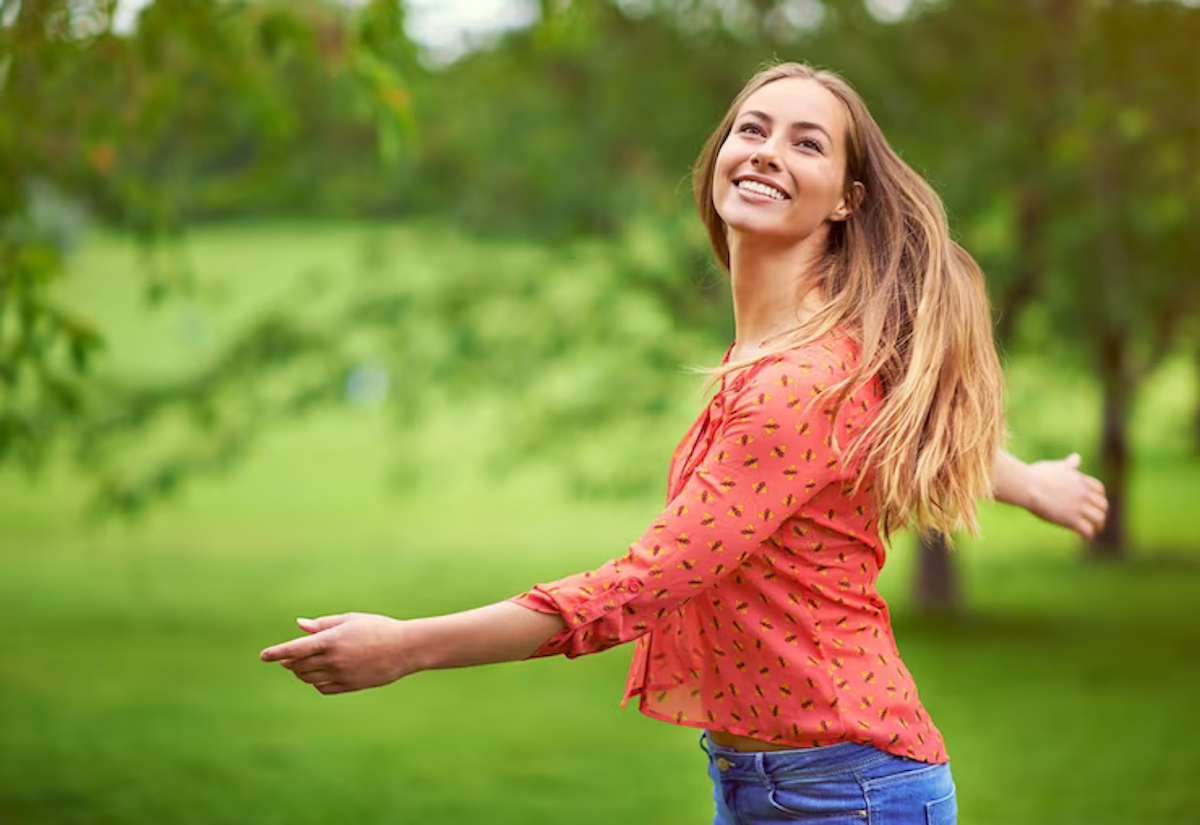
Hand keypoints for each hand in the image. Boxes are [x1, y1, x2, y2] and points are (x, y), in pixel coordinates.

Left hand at [259, 613, 418, 694]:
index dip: (276, 653)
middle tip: (290, 657)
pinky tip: (321, 674)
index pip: (294, 649)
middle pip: (298, 666)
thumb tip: (299, 626)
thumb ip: (322, 624)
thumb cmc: (377, 628)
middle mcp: (333, 659)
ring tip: (305, 664)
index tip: (263, 656)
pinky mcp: (349, 686)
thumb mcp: (350, 620)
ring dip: (301, 672)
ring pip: (308, 678)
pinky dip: (316, 682)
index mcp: (331, 640)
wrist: (405, 649)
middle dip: (290, 661)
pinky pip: (322, 688)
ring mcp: (341, 675)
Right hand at [1023, 453, 1107, 539]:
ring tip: (1093, 531)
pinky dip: (1088, 535)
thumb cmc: (1037, 475)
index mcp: (1081, 480)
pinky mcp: (1071, 519)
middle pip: (1103, 506)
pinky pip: (1087, 530)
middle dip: (1101, 513)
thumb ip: (1069, 464)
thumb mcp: (1057, 466)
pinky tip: (1084, 537)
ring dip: (1097, 526)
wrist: (1027, 485)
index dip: (1099, 498)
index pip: (1100, 490)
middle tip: (1096, 521)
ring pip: (1099, 519)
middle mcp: (1083, 493)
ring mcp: (1079, 506)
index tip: (1095, 505)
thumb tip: (1077, 457)